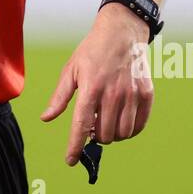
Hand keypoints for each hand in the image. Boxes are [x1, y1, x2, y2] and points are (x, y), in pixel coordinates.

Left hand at [40, 2, 154, 165]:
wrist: (122, 32)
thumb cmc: (92, 51)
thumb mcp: (70, 70)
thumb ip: (60, 97)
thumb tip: (46, 118)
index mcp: (90, 87)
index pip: (81, 125)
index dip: (74, 147)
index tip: (70, 161)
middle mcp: (113, 93)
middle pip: (103, 134)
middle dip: (94, 136)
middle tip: (92, 125)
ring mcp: (132, 94)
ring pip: (121, 133)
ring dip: (112, 135)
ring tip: (106, 121)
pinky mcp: (146, 94)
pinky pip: (138, 126)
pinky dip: (129, 131)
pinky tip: (122, 122)